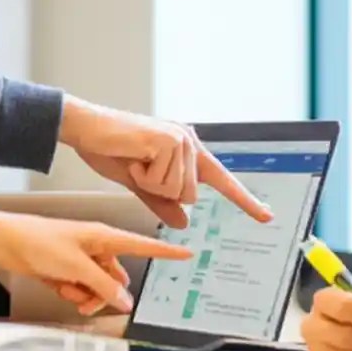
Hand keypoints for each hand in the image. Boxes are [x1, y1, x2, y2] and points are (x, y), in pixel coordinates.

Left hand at [0, 208, 191, 315]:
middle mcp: (95, 247)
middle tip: (89, 297)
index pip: (142, 245)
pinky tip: (58, 287)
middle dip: (105, 292)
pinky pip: (80, 288)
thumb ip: (103, 285)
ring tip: (70, 292)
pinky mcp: (65, 269)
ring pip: (98, 286)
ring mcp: (80, 259)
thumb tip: (124, 300)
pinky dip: (72, 292)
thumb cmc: (38, 242)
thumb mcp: (76, 267)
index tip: (187, 254)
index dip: (164, 251)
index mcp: (104, 237)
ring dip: (87, 295)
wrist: (5, 242)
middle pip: (116, 277)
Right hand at [58, 96, 272, 228]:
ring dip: (149, 183)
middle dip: (159, 191)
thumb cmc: (110, 150)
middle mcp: (188, 142)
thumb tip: (185, 222)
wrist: (85, 128)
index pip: (220, 180)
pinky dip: (141, 176)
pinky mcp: (169, 141)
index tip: (266, 216)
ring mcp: (180, 139)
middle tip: (138, 170)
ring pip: (177, 190)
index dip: (244, 200)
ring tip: (133, 160)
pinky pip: (162, 181)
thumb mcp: (139, 184)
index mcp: (185, 150)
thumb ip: (163, 203)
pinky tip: (131, 156)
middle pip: (191, 194)